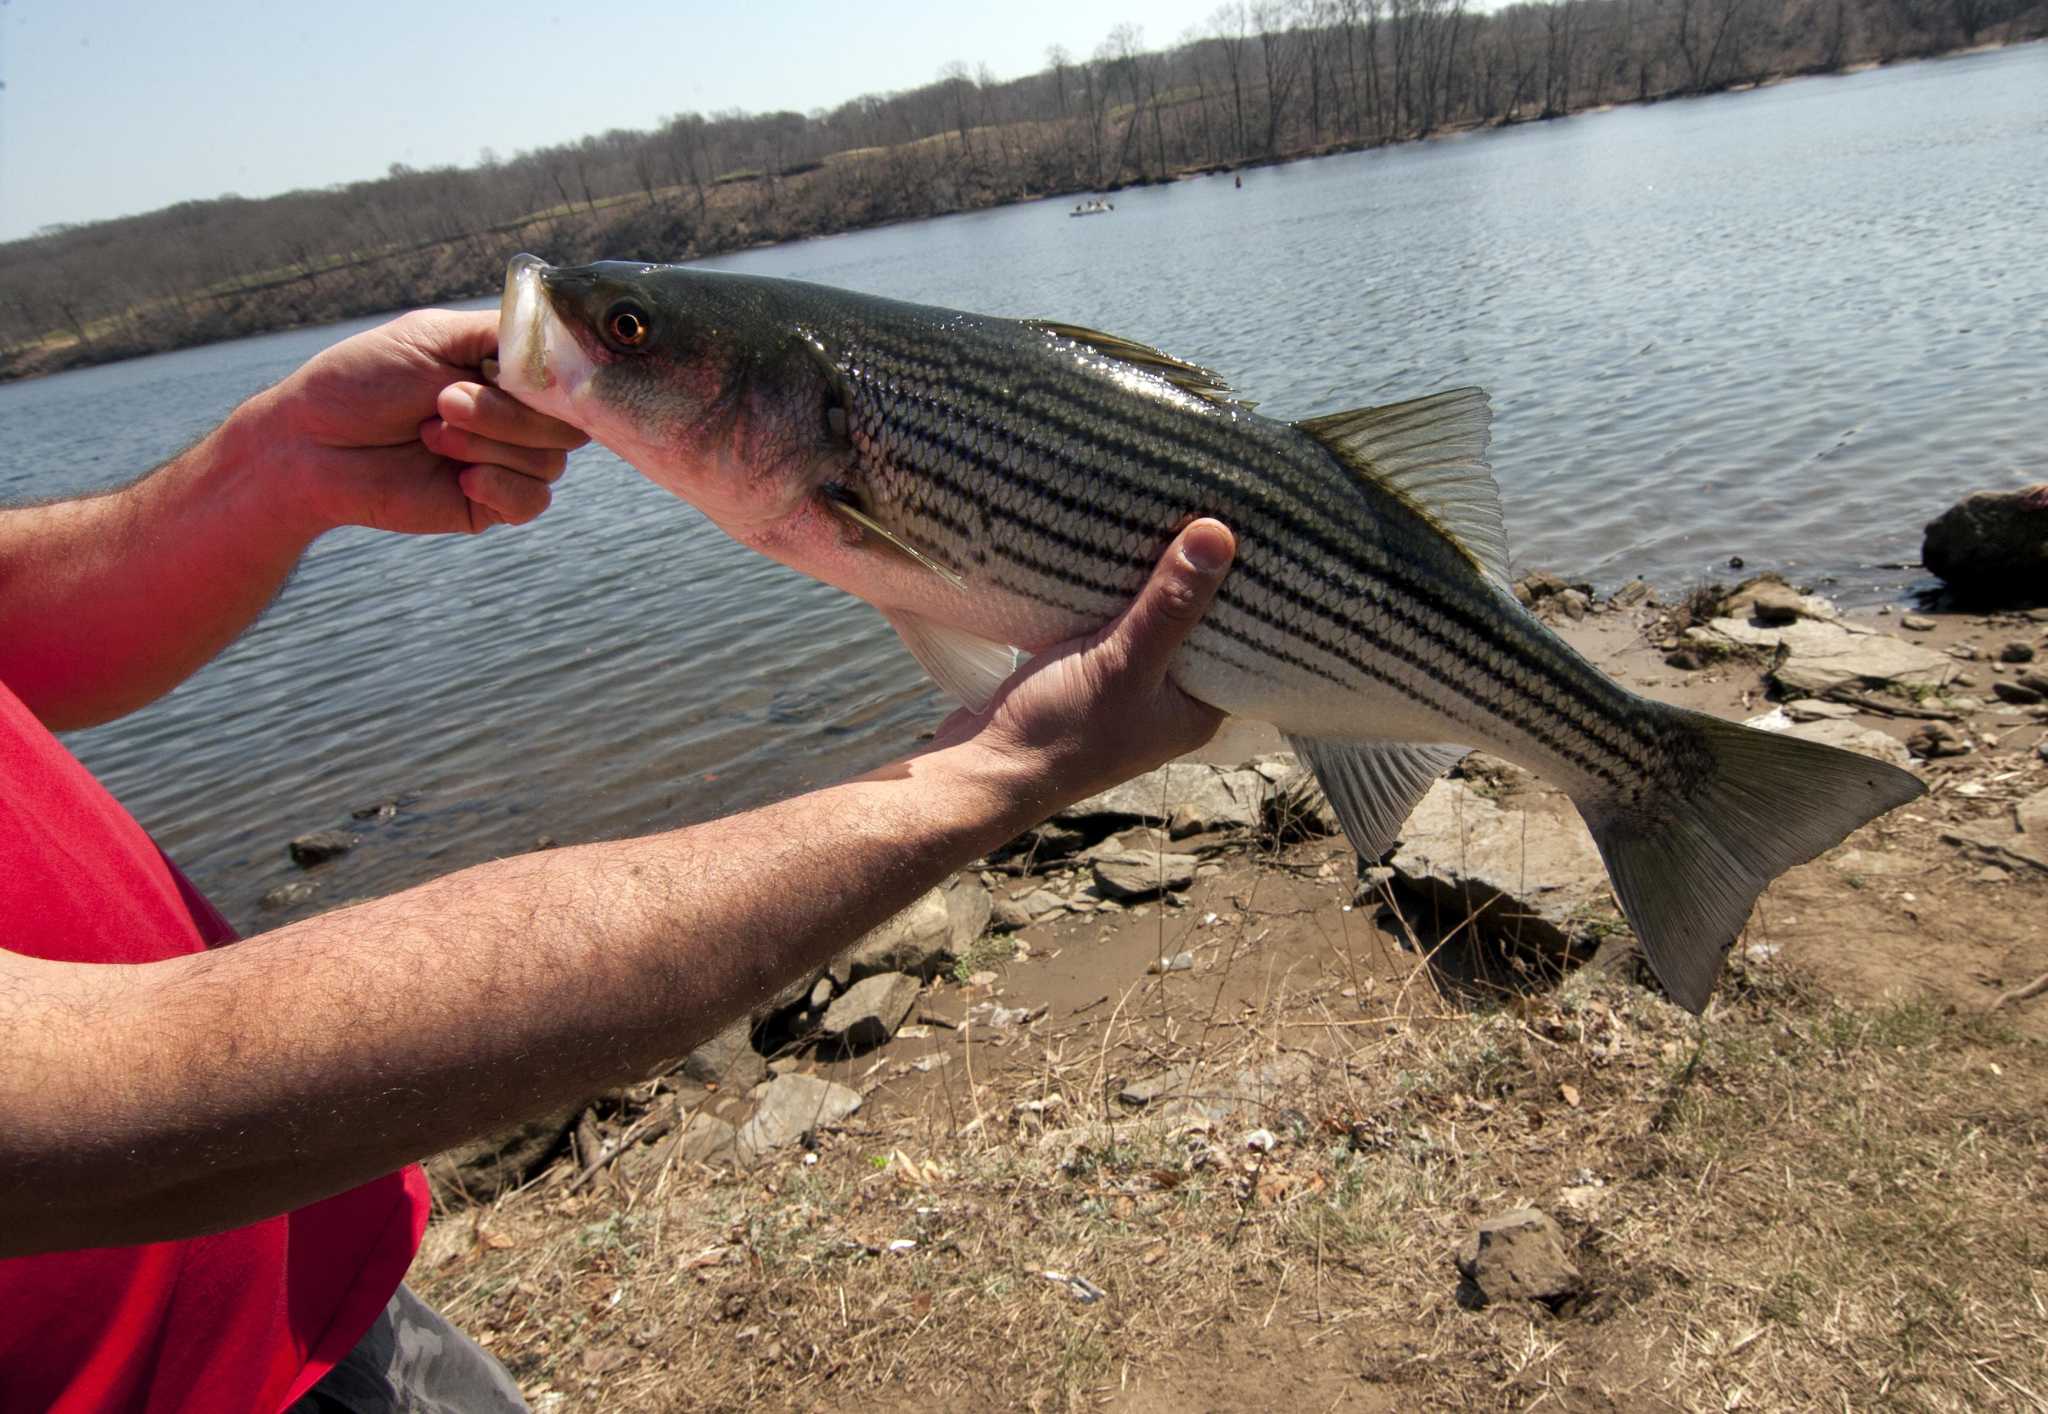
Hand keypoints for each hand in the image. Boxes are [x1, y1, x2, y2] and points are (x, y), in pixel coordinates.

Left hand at [247, 309, 588, 536]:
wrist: (311, 444)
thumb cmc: (362, 381)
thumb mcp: (433, 335)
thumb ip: (503, 334)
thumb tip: (565, 342)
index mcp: (506, 376)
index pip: (570, 382)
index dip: (555, 383)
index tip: (510, 376)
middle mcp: (515, 420)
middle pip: (566, 426)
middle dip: (506, 415)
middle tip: (443, 402)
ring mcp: (505, 463)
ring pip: (549, 463)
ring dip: (488, 446)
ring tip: (430, 435)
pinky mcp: (490, 506)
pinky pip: (532, 501)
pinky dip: (500, 485)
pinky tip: (459, 477)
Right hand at [932, 518, 1236, 809]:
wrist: (985, 766)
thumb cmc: (1061, 730)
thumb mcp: (1122, 662)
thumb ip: (1170, 605)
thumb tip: (1219, 535)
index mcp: (1197, 708)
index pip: (1241, 640)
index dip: (1245, 590)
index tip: (1252, 534)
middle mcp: (1169, 698)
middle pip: (1196, 623)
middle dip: (1197, 574)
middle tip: (1210, 508)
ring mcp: (1126, 685)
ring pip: (1153, 619)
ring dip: (1153, 578)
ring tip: (1170, 514)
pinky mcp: (1087, 672)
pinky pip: (1114, 622)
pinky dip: (1116, 592)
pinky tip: (1117, 549)